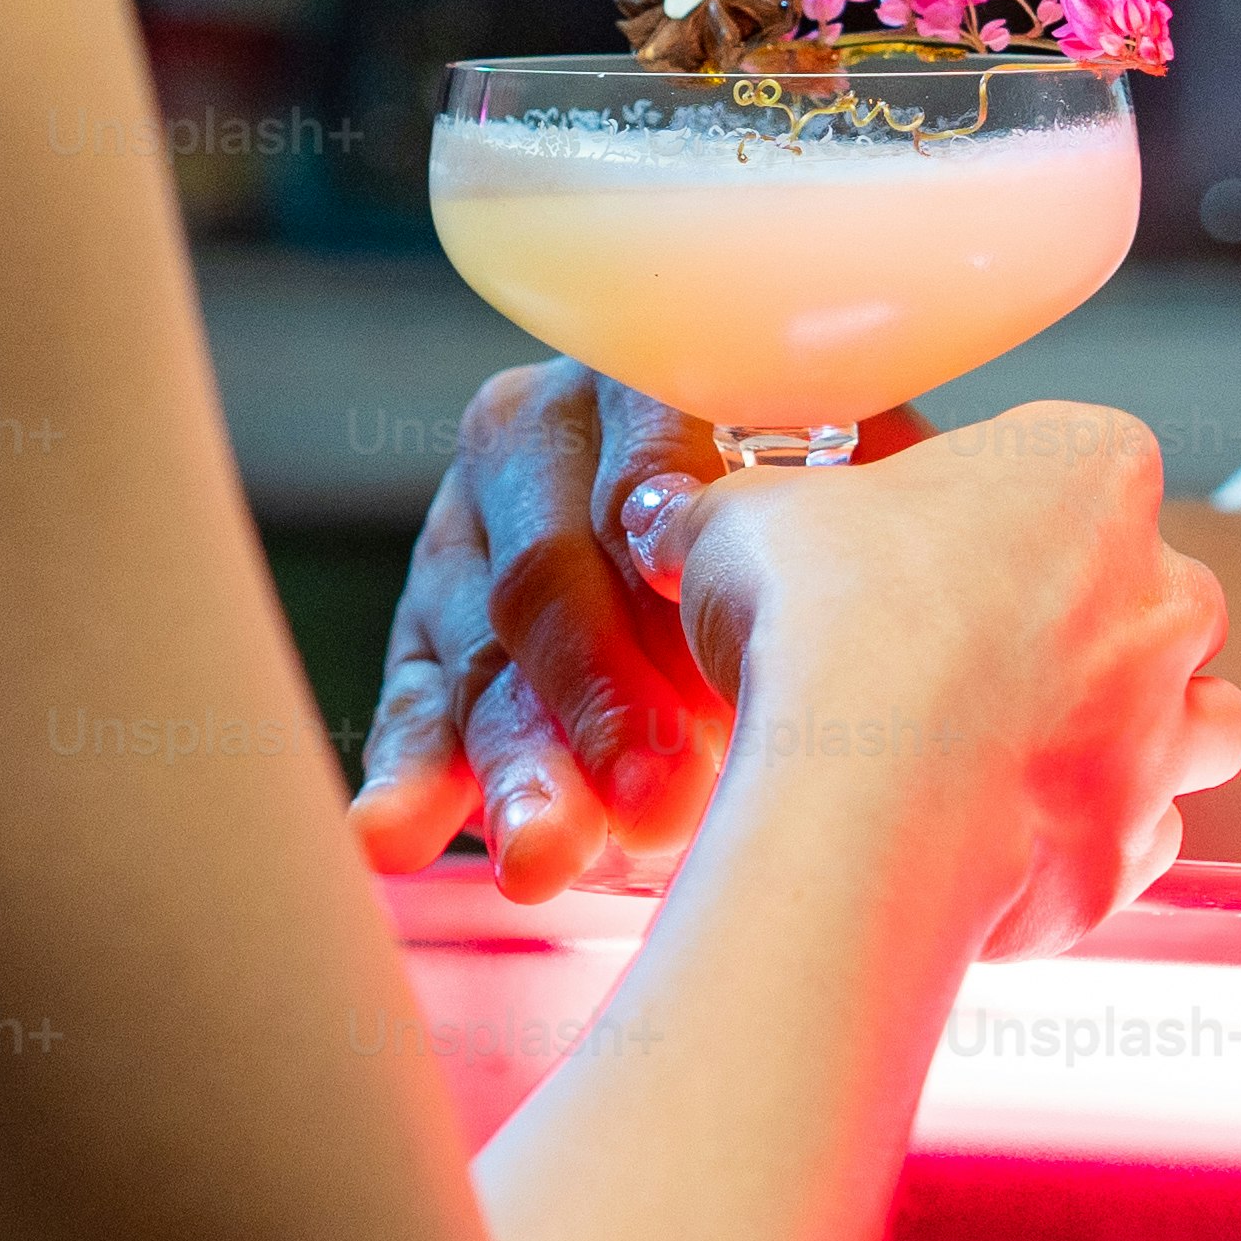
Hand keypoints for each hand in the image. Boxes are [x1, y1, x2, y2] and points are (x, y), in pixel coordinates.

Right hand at [350, 361, 813, 897]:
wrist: (770, 583)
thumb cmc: (832, 541)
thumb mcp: (845, 504)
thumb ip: (825, 526)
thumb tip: (834, 596)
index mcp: (649, 381)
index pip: (645, 458)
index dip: (679, 556)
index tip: (719, 648)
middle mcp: (535, 434)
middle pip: (548, 570)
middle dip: (603, 698)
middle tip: (658, 804)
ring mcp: (465, 535)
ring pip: (483, 657)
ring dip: (519, 766)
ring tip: (546, 859)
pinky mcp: (425, 637)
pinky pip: (418, 707)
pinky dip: (412, 778)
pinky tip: (395, 832)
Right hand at [674, 401, 1240, 961]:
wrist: (864, 799)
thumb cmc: (819, 621)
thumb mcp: (739, 523)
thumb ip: (729, 515)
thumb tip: (670, 520)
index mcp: (1091, 467)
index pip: (1076, 466)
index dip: (998, 512)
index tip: (926, 554)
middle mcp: (1162, 592)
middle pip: (1152, 593)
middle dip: (1084, 626)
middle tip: (964, 663)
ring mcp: (1163, 728)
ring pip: (1197, 722)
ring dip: (1129, 736)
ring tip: (1011, 755)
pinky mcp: (1133, 847)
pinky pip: (1137, 838)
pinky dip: (1082, 839)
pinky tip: (996, 841)